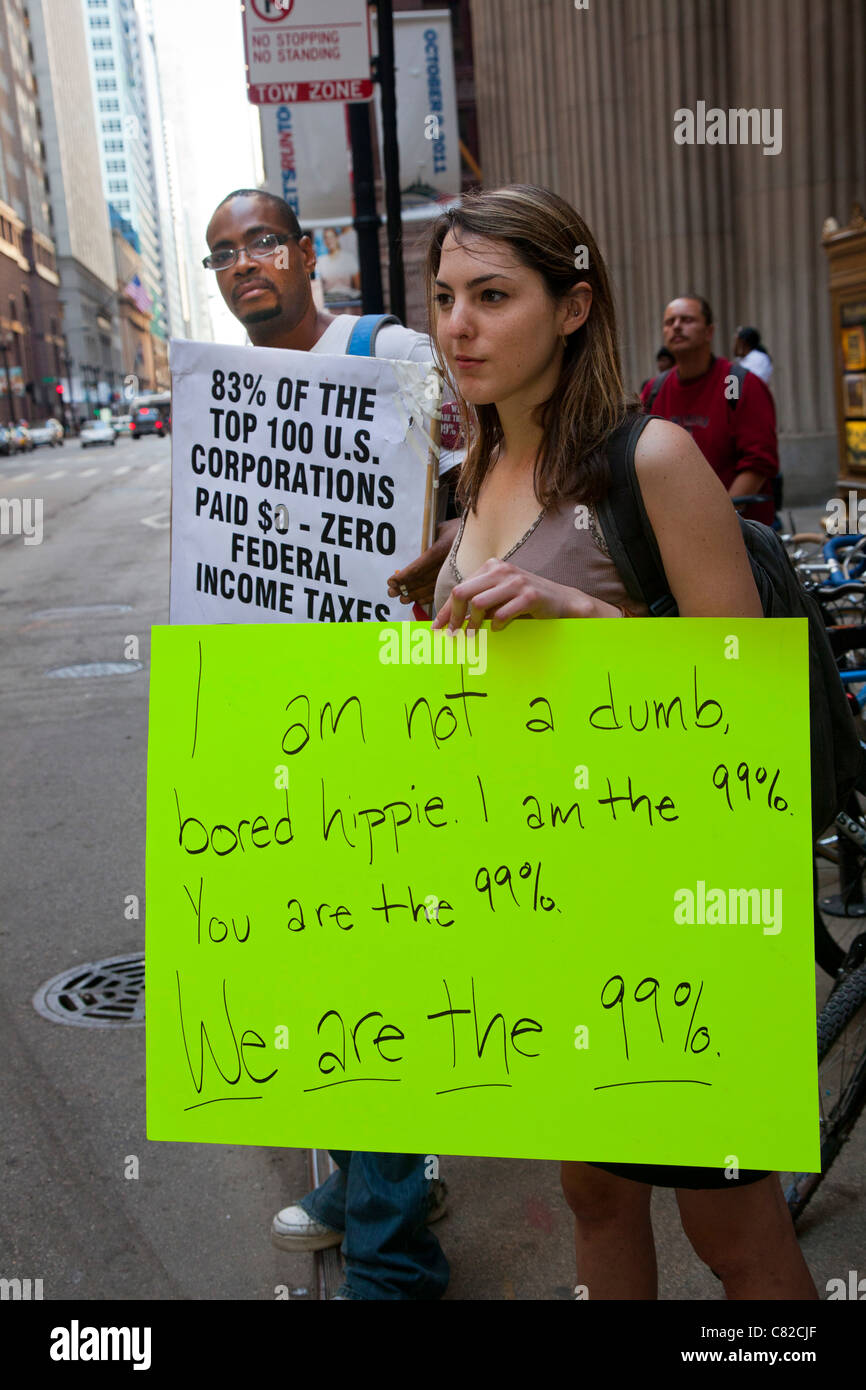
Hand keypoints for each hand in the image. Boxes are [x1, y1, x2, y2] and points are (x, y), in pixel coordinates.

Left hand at [387, 517, 460, 606]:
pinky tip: (418, 600)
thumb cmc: (461, 527)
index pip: (418, 568)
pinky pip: (441, 591)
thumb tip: (413, 553)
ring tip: (402, 598)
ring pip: (431, 588)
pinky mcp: (459, 579)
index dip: (403, 577)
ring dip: (415, 595)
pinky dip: (428, 597)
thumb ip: (428, 539)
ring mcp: (455, 573)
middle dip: (405, 588)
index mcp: (442, 550)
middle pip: (422, 580)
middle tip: (392, 592)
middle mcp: (448, 564)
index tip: (391, 581)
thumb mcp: (443, 528)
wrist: (486, 532)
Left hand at [431, 558, 619, 630]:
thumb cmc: (525, 601)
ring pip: (479, 603)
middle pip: (463, 593)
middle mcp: (502, 570)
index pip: (460, 588)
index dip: (446, 610)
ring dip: (473, 624)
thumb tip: (451, 620)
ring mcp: (516, 582)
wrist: (561, 601)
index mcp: (491, 567)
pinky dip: (496, 625)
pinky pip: (502, 614)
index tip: (438, 627)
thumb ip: (479, 602)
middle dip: (454, 617)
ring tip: (473, 635)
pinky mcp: (530, 596)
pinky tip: (497, 630)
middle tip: (453, 635)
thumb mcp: (500, 596)